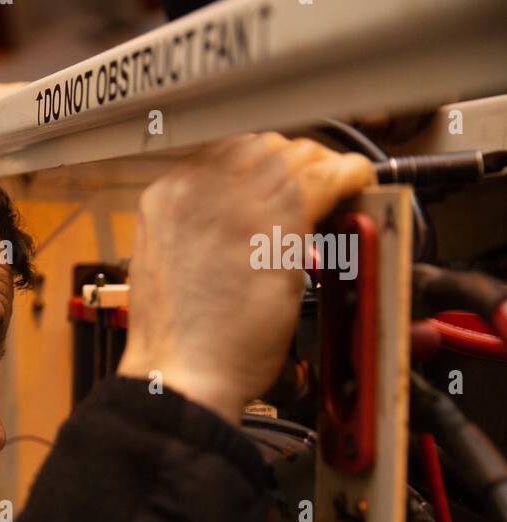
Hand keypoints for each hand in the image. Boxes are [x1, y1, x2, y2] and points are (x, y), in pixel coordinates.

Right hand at [116, 133, 374, 423]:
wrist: (181, 374)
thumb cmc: (177, 339)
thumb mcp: (172, 264)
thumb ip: (201, 227)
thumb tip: (246, 213)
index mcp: (164, 197)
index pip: (227, 152)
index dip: (264, 161)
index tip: (285, 176)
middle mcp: (195, 189)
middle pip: (262, 147)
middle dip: (296, 161)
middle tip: (318, 184)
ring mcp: (234, 203)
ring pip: (295, 158)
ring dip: (323, 169)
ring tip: (342, 187)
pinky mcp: (274, 224)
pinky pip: (323, 181)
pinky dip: (348, 178)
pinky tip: (357, 186)